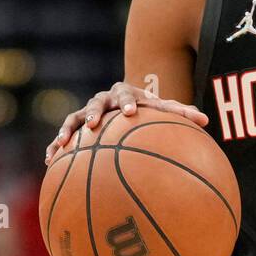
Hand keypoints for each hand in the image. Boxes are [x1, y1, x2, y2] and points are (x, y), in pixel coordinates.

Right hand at [45, 82, 209, 164]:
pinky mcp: (75, 126)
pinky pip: (63, 135)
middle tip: (95, 124)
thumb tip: (206, 121)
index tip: (131, 113)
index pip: (127, 95)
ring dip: (68, 129)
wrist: (124, 104)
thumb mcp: (162, 111)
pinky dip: (56, 145)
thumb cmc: (148, 112)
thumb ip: (181, 115)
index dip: (128, 103)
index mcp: (127, 95)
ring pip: (74, 118)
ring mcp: (87, 112)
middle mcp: (104, 100)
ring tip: (62, 143)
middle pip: (96, 102)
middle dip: (95, 112)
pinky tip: (49, 160)